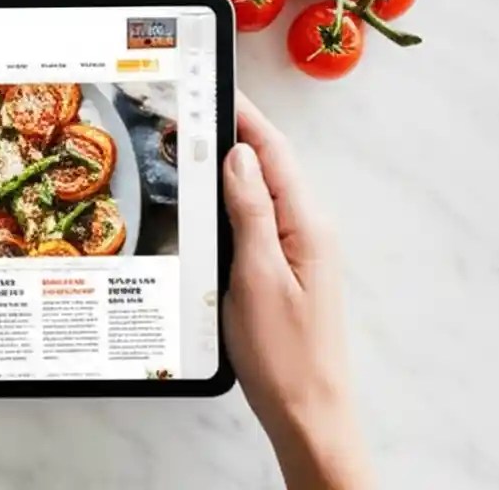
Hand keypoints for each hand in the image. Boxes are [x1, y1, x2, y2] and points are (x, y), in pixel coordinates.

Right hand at [223, 93, 370, 489]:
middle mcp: (308, 229)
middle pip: (269, 164)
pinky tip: (209, 200)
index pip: (273, 152)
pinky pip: (258, 217)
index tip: (213, 86)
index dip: (244, 114)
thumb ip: (251, 213)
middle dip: (232, 131)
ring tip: (191, 144)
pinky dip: (231, 198)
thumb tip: (239, 156)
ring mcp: (298, 249)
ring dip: (230, 163)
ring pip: (261, 190)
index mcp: (306, 225)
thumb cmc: (284, 355)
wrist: (309, 412)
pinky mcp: (284, 268)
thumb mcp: (258, 278)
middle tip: (189, 110)